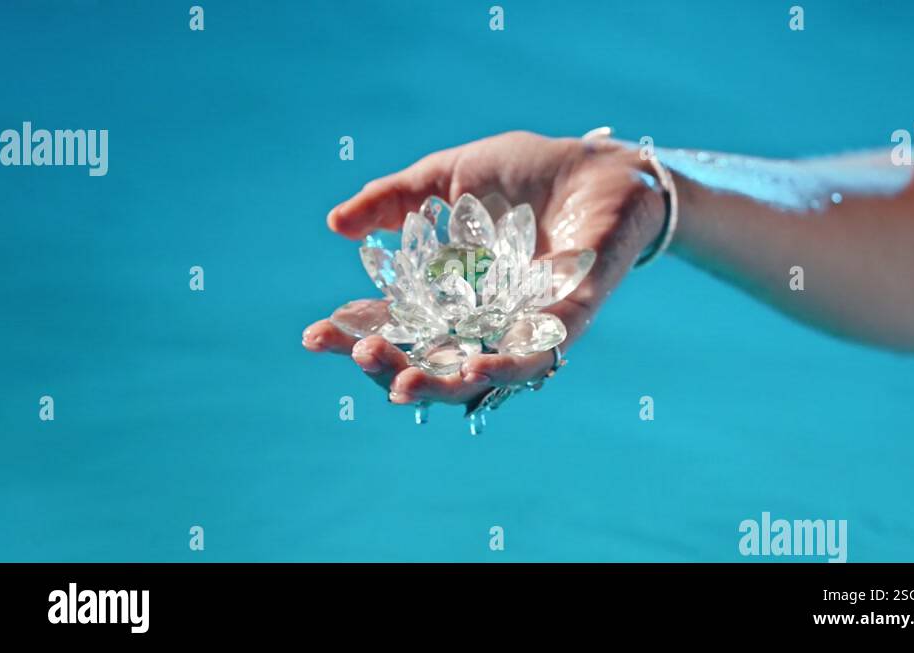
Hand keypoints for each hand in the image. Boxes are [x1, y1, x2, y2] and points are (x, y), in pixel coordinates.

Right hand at [302, 131, 665, 407]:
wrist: (599, 164)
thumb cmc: (526, 173)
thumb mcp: (447, 178)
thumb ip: (394, 200)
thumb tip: (336, 225)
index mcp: (451, 294)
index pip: (396, 324)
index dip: (356, 333)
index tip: (315, 337)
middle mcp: (484, 319)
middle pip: (431, 360)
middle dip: (390, 367)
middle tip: (358, 355)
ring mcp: (526, 324)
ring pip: (480, 371)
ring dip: (441, 381)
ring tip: (402, 383)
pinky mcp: (570, 318)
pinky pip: (539, 351)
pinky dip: (509, 363)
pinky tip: (476, 370)